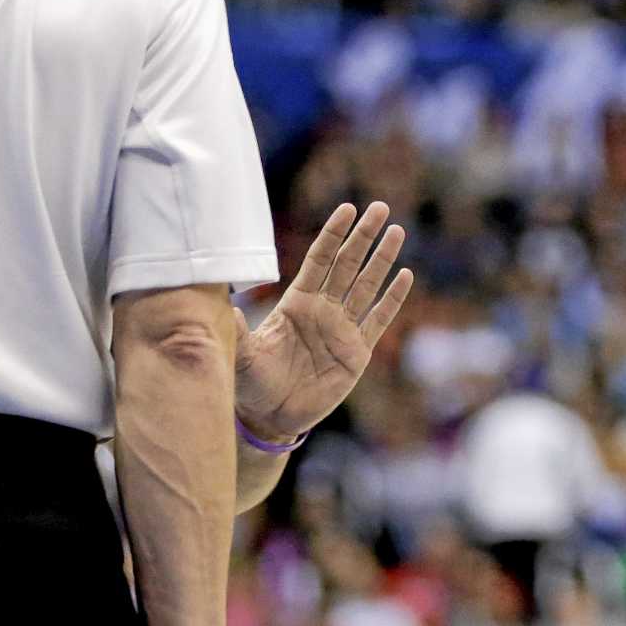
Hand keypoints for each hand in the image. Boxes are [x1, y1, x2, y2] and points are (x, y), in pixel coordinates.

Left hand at [235, 203, 413, 442]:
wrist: (270, 417)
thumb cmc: (251, 382)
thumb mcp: (240, 353)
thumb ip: (237, 329)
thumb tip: (218, 302)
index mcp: (296, 303)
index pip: (319, 260)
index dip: (333, 235)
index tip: (347, 208)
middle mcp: (323, 310)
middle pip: (348, 265)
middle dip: (363, 236)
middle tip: (380, 208)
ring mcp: (342, 330)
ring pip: (367, 286)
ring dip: (382, 260)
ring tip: (397, 232)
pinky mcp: (357, 353)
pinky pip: (379, 320)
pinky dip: (392, 299)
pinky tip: (406, 276)